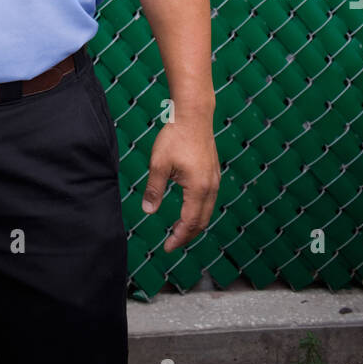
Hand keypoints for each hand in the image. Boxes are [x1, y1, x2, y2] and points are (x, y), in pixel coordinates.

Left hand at [140, 117, 219, 251]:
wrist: (193, 115)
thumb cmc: (175, 136)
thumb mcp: (158, 164)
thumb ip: (153, 189)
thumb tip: (148, 211)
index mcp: (198, 189)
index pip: (189, 223)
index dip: (178, 238)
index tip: (167, 248)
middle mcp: (210, 187)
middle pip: (202, 221)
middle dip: (187, 235)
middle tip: (171, 242)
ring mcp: (214, 179)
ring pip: (207, 211)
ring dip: (193, 223)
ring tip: (177, 229)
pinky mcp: (213, 172)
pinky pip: (208, 199)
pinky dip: (198, 210)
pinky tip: (187, 207)